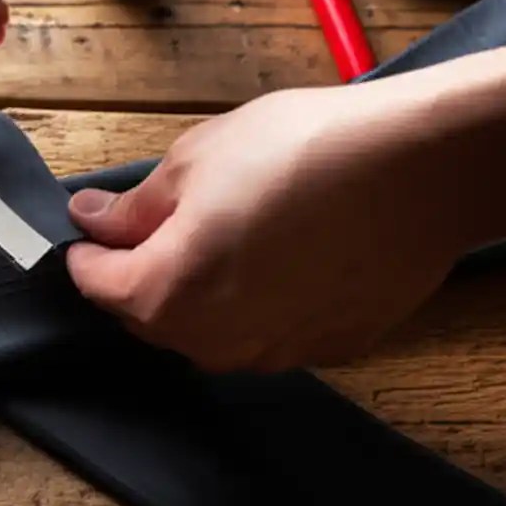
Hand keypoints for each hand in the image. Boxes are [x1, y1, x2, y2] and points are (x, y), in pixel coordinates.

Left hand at [65, 39, 505, 373]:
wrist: (419, 170)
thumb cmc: (303, 152)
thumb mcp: (196, 159)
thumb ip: (134, 207)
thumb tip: (89, 219)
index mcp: (167, 291)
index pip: (97, 287)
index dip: (86, 255)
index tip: (88, 231)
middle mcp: (213, 340)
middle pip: (148, 318)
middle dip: (137, 276)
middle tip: (152, 226)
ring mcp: (273, 353)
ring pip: (207, 334)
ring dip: (196, 295)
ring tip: (222, 236)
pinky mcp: (325, 349)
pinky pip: (266, 335)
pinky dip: (255, 305)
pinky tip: (281, 258)